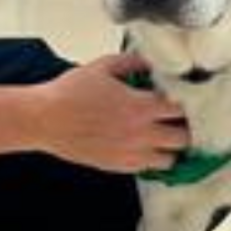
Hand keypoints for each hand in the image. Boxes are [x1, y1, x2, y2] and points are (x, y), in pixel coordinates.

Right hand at [33, 53, 189, 171]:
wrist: (44, 119)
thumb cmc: (70, 92)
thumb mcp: (104, 66)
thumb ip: (134, 62)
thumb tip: (153, 62)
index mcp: (140, 106)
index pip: (182, 110)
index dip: (185, 104)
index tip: (182, 100)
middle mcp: (140, 134)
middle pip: (183, 138)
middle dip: (184, 128)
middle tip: (178, 121)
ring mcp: (130, 153)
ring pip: (170, 160)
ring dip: (171, 148)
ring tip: (165, 138)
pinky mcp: (117, 166)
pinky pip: (148, 169)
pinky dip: (153, 160)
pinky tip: (146, 148)